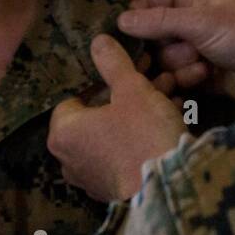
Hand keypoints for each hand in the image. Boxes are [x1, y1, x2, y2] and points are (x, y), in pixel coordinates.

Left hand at [49, 34, 187, 202]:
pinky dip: (142, 140)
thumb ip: (113, 64)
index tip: (125, 77)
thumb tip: (98, 41)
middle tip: (153, 82)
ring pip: (114, 136)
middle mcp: (69, 160)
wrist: (168, 190)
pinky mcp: (114, 193)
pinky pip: (126, 156)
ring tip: (170, 98)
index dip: (100, 85)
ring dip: (138, 117)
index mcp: (63, 133)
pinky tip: (170, 124)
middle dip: (125, 99)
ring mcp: (92, 180)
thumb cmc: (142, 134)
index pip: (73, 99)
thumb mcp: (131, 89)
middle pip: (95, 117)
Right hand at [118, 0, 234, 107]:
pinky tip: (206, 78)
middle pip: (151, 36)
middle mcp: (191, 16)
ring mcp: (197, 46)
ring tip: (204, 66)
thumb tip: (120, 20)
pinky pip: (177, 79)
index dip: (136, 21)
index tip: (127, 40)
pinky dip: (187, 81)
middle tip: (183, 52)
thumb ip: (158, 21)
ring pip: (163, 60)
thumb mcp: (201, 22)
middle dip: (164, 48)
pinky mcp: (203, 73)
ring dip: (180, 66)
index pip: (147, 2)